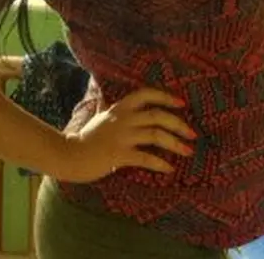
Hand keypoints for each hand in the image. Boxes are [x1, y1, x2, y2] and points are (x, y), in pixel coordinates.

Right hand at [63, 88, 195, 183]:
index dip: (165, 97)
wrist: (70, 155)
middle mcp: (123, 119)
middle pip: (157, 115)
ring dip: (175, 143)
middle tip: (192, 134)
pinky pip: (146, 157)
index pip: (146, 94)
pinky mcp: (119, 154)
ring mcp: (121, 136)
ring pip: (155, 135)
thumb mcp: (97, 116)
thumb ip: (103, 106)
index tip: (181, 103)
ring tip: (187, 151)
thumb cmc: (85, 137)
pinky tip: (169, 168)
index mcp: (119, 108)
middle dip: (178, 123)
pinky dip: (160, 163)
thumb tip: (100, 94)